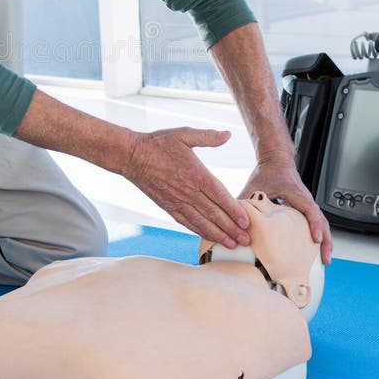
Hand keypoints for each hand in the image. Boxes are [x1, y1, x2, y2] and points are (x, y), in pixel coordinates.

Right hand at [123, 127, 250, 246]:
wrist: (132, 156)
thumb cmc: (158, 143)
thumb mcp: (184, 134)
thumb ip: (208, 136)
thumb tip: (227, 134)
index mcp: (195, 173)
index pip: (220, 196)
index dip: (234, 211)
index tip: (246, 222)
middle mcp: (188, 191)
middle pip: (214, 214)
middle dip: (232, 228)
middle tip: (246, 240)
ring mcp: (177, 201)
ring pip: (201, 222)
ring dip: (218, 235)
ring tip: (232, 244)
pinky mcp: (168, 207)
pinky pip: (187, 222)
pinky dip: (199, 231)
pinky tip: (209, 237)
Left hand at [239, 155, 332, 264]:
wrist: (276, 160)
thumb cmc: (268, 170)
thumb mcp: (255, 185)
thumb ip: (245, 200)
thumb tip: (232, 217)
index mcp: (297, 193)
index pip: (310, 210)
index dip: (314, 225)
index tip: (315, 239)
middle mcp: (306, 200)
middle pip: (322, 221)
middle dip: (325, 240)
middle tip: (324, 259)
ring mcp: (307, 204)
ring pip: (322, 223)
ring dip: (325, 241)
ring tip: (324, 260)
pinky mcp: (304, 208)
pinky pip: (316, 223)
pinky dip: (318, 235)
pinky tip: (315, 249)